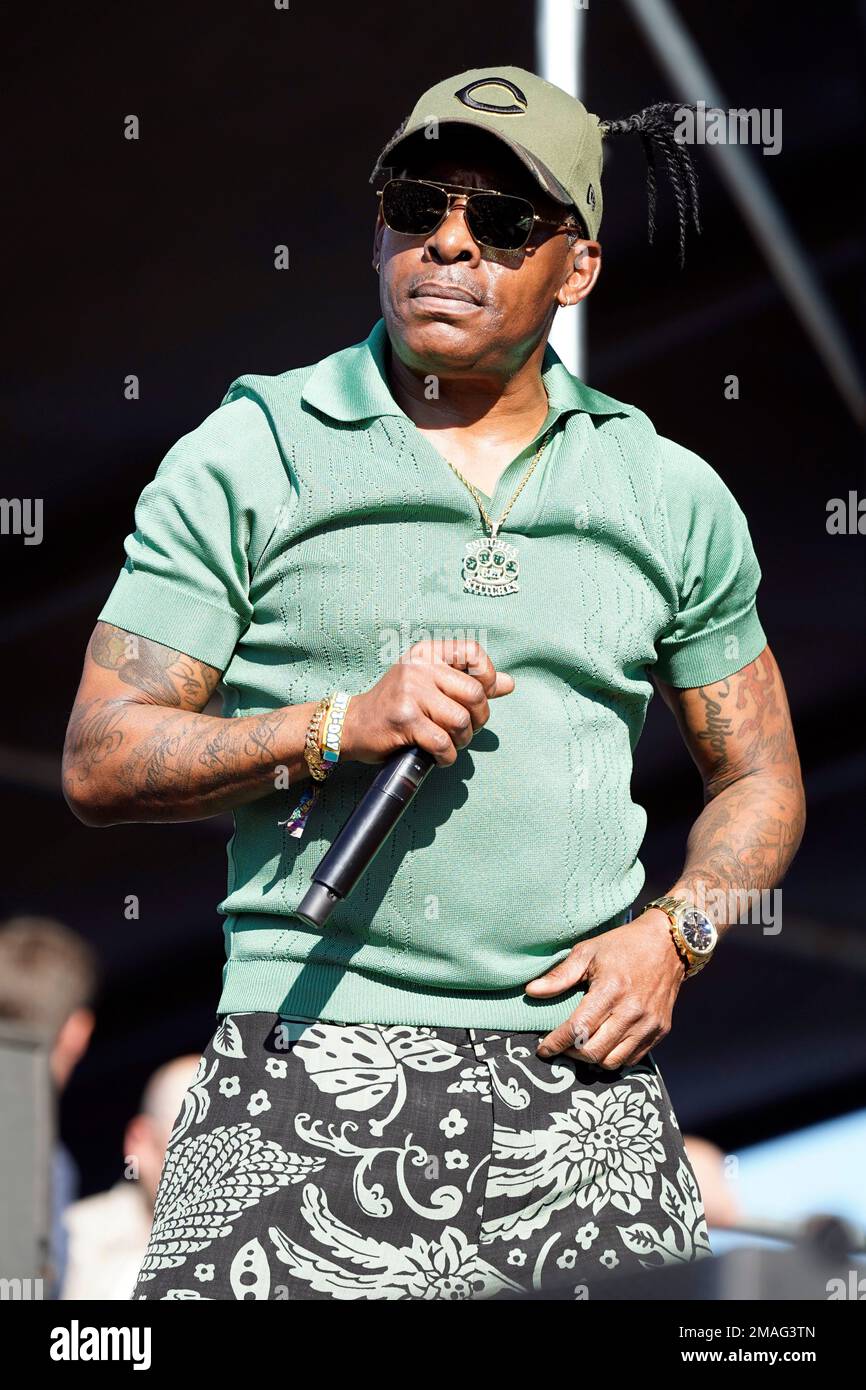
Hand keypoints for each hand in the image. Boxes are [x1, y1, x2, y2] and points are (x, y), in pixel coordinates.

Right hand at [341, 638, 514, 765]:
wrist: (354, 726)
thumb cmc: (397, 707)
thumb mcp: (431, 686)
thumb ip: (469, 683)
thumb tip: (509, 684)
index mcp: (427, 654)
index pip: (473, 652)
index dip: (487, 677)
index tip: (479, 698)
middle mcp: (419, 668)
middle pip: (474, 693)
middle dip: (478, 719)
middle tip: (466, 730)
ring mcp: (410, 692)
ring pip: (461, 720)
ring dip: (462, 740)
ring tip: (450, 743)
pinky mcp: (404, 720)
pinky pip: (443, 743)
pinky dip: (447, 756)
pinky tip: (439, 756)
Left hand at [525, 910, 686, 1068]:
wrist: (667, 944)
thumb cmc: (622, 945)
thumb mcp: (587, 951)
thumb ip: (560, 976)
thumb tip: (531, 991)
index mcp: (611, 990)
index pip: (577, 1029)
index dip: (556, 1043)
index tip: (543, 1048)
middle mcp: (632, 1011)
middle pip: (594, 1052)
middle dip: (571, 1054)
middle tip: (561, 1046)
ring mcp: (649, 1024)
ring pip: (613, 1061)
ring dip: (592, 1059)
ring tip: (580, 1047)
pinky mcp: (661, 1030)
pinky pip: (633, 1058)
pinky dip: (614, 1057)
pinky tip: (604, 1044)